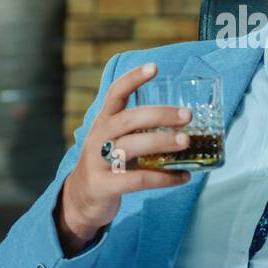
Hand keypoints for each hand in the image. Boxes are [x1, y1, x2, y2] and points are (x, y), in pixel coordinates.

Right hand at [57, 62, 193, 252]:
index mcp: (103, 121)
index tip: (154, 67)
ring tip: (187, 141)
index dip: (133, 79)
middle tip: (187, 115)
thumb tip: (184, 123)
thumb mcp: (115, 140)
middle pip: (128, 119)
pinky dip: (163, 178)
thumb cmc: (107, 164)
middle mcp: (98, 137)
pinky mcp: (104, 186)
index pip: (115, 93)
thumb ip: (139, 130)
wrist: (80, 199)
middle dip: (159, 115)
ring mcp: (98, 162)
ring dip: (161, 142)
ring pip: (131, 147)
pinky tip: (184, 176)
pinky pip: (137, 180)